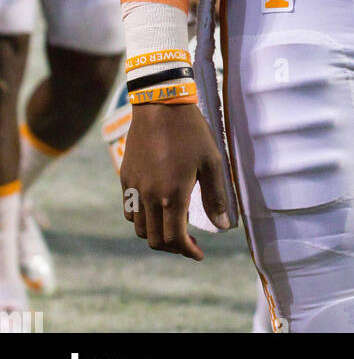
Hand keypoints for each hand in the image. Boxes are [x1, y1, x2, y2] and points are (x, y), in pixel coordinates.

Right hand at [121, 104, 228, 258]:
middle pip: (154, 239)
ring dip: (155, 234)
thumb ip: (216, 196)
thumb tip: (222, 226)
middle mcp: (149, 196)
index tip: (199, 253)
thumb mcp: (211, 161)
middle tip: (189, 243)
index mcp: (172, 195)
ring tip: (173, 226)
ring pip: (139, 228)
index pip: (175, 238)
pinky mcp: (125, 177)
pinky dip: (141, 219)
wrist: (160, 104)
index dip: (187, 251)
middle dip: (173, 247)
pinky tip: (157, 209)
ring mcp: (134, 187)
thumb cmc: (191, 131)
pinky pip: (129, 210)